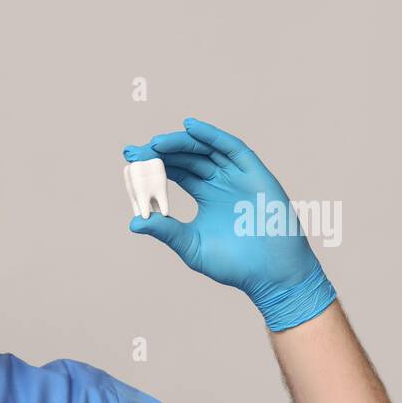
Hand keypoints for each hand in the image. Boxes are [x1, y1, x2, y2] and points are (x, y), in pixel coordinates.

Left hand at [122, 118, 335, 330]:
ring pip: (206, 150)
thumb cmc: (234, 265)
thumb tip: (133, 222)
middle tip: (135, 152)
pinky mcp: (255, 175)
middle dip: (162, 152)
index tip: (130, 160)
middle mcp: (221, 182)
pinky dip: (212, 136)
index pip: (176, 173)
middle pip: (188, 158)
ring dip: (181, 143)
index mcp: (206, 196)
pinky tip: (190, 127)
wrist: (271, 275)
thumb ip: (166, 231)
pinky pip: (232, 149)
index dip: (155, 165)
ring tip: (155, 143)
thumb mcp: (191, 246)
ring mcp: (238, 177)